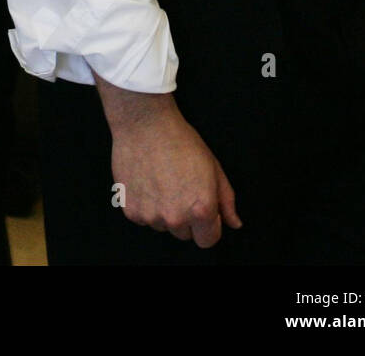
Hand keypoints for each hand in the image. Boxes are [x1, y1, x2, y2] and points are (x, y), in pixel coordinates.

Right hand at [108, 100, 240, 247]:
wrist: (144, 124)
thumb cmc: (180, 141)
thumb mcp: (214, 167)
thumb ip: (226, 201)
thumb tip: (233, 222)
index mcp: (201, 210)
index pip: (207, 240)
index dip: (207, 225)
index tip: (200, 209)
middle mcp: (176, 217)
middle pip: (183, 234)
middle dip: (184, 217)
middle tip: (178, 188)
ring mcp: (151, 215)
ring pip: (161, 225)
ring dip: (161, 211)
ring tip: (159, 181)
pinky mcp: (130, 209)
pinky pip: (141, 217)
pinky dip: (143, 204)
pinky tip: (145, 182)